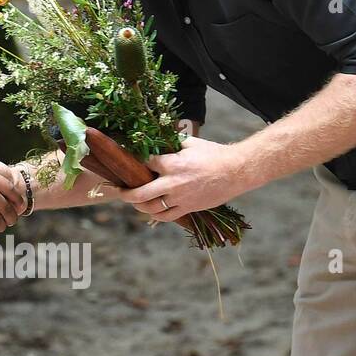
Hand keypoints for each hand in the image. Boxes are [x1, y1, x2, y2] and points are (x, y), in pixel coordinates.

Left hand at [119, 136, 250, 221]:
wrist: (236, 171)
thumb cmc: (214, 154)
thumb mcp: (191, 143)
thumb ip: (172, 143)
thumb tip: (159, 140)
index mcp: (172, 164)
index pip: (145, 164)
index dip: (135, 164)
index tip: (129, 164)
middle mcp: (172, 183)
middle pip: (140, 193)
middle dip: (126, 193)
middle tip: (119, 191)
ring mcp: (179, 198)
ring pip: (151, 208)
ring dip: (138, 206)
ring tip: (134, 202)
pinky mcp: (187, 208)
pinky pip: (166, 216)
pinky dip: (155, 215)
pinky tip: (151, 211)